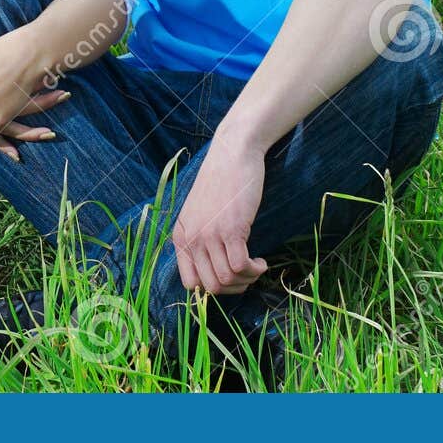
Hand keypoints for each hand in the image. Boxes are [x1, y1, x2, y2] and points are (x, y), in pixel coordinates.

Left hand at [172, 133, 268, 294]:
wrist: (232, 153)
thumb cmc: (221, 183)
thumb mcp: (200, 214)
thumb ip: (201, 239)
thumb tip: (216, 274)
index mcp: (181, 237)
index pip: (190, 284)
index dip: (213, 288)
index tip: (229, 277)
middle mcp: (191, 238)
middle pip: (210, 287)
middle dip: (233, 288)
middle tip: (247, 274)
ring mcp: (210, 234)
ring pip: (227, 280)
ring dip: (247, 279)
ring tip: (256, 266)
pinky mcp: (231, 229)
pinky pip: (241, 267)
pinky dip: (255, 270)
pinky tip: (261, 261)